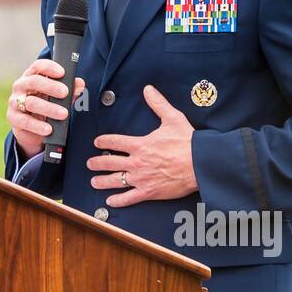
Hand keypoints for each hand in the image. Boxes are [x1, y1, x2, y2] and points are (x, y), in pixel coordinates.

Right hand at [7, 58, 85, 159]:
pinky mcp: (13, 118)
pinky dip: (38, 125)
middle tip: (65, 93)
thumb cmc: (45, 106)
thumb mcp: (58, 97)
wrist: (32, 129)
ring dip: (49, 108)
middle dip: (51, 87)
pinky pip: (25, 121)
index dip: (49, 67)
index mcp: (31, 76)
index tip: (62, 73)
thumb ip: (69, 90)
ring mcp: (15, 102)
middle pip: (34, 81)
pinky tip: (49, 129)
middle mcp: (21, 86)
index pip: (38, 66)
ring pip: (31, 102)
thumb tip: (80, 84)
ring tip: (63, 114)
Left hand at [87, 85, 196, 204]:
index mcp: (140, 145)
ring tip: (94, 182)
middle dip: (97, 162)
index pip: (115, 141)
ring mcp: (142, 178)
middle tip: (90, 163)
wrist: (200, 164)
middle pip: (110, 162)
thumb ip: (158, 104)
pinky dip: (119, 200)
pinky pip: (130, 198)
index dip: (103, 141)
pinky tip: (110, 201)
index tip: (97, 142)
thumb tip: (148, 89)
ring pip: (116, 181)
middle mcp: (137, 162)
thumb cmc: (188, 142)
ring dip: (102, 181)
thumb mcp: (173, 118)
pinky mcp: (149, 192)